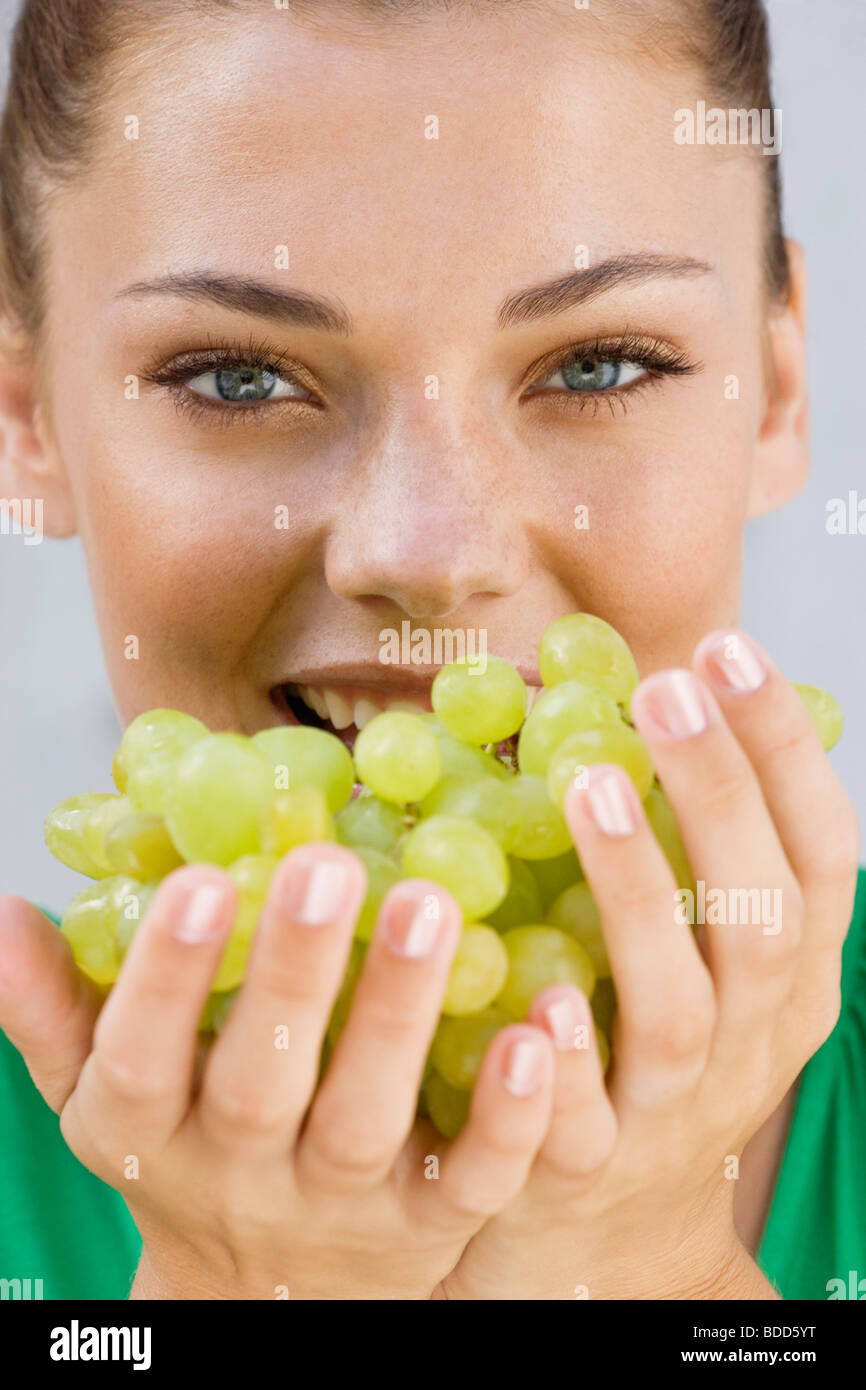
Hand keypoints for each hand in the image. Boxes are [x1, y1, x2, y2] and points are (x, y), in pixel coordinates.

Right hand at [0, 845, 558, 1299]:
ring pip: (367, 1119)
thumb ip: (54, 1007)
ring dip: (398, 1015)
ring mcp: (342, 1208)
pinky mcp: (430, 1228)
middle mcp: (244, 1175)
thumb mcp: (104, 1092)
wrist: (265, 1301)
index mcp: (154, 1130)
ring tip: (430, 904)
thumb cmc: (186, 1151)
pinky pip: (472, 1178)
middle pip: (263, 1085)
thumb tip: (3, 909)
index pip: (144, 1059)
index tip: (199, 880)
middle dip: (292, 976)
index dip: (167, 977)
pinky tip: (537, 1023)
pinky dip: (507, 1114)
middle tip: (328, 866)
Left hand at [435, 629, 859, 1299]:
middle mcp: (753, 1035)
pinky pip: (584, 1117)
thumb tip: (649, 689)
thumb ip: (697, 852)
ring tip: (582, 782)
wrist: (616, 1216)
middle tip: (665, 686)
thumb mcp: (708, 952)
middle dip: (719, 791)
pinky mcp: (590, 1164)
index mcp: (792, 974)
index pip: (819, 851)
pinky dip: (567, 1055)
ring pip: (676, 1003)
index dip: (783, 752)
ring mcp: (676, 1105)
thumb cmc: (654, 1041)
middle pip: (758, 911)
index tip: (729, 648)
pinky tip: (534, 985)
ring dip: (639, 888)